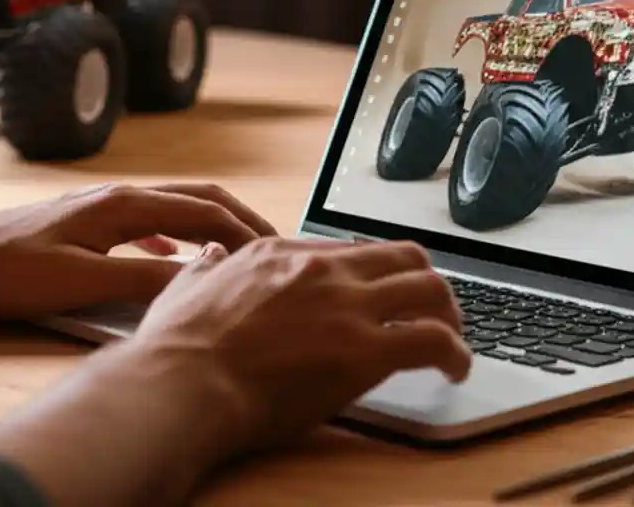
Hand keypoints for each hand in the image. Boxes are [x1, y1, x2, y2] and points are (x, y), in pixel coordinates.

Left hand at [0, 183, 276, 317]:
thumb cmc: (8, 274)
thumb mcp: (83, 285)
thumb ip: (145, 282)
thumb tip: (202, 283)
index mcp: (124, 206)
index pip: (205, 212)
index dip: (245, 234)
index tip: (274, 257)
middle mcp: (118, 197)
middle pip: (198, 199)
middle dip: (240, 221)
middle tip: (272, 249)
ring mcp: (102, 207)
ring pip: (175, 208)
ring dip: (211, 227)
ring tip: (236, 254)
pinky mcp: (86, 223)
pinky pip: (149, 222)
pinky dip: (177, 236)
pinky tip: (173, 259)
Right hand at [0, 238, 469, 506]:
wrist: (182, 384)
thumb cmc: (177, 349)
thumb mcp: (186, 287)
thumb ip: (207, 268)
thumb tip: (210, 256)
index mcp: (282, 252)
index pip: (350, 251)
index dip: (374, 274)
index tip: (380, 295)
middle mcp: (323, 270)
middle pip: (404, 257)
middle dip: (425, 283)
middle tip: (431, 310)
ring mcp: (347, 307)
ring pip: (430, 290)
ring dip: (450, 314)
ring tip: (452, 340)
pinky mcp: (365, 351)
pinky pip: (434, 342)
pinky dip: (456, 354)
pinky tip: (456, 371)